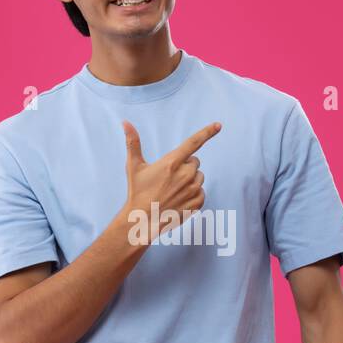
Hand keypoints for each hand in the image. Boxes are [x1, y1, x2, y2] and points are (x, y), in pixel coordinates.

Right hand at [121, 120, 220, 242]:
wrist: (142, 220)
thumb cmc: (137, 192)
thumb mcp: (134, 166)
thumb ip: (132, 142)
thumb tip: (125, 121)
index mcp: (171, 163)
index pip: (193, 142)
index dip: (207, 132)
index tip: (218, 125)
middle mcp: (185, 175)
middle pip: (195, 162)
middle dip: (185, 166)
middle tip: (169, 177)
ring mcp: (192, 190)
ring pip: (199, 177)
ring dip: (190, 180)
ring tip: (173, 190)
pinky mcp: (197, 203)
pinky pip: (201, 192)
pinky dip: (193, 194)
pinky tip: (179, 199)